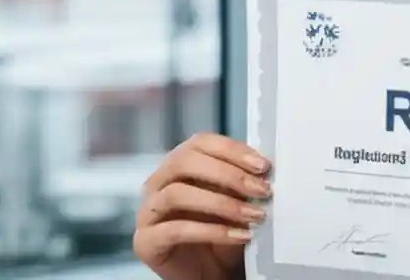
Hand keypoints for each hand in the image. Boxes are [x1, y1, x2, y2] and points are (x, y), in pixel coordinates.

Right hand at [133, 133, 272, 279]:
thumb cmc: (219, 234)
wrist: (206, 274)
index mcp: (177, 165)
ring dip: (222, 203)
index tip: (262, 166)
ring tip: (254, 215)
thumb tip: (264, 171)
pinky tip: (239, 236)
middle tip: (261, 190)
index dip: (232, 150)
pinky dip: (212, 231)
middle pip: (184, 162)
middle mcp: (157, 183)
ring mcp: (148, 212)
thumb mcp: (235, 203)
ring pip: (177, 193)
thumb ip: (242, 184)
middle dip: (228, 174)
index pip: (200, 143)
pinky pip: (176, 229)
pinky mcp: (146, 241)